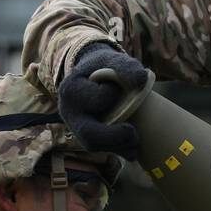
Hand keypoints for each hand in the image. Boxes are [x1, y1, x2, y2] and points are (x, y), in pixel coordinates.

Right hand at [57, 43, 149, 158]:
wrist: (94, 76)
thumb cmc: (103, 67)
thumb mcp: (112, 60)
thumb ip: (126, 66)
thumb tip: (141, 81)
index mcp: (71, 90)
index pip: (95, 100)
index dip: (112, 96)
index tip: (117, 88)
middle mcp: (69, 113)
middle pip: (88, 135)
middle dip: (114, 137)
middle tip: (133, 133)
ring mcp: (77, 128)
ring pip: (95, 146)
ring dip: (119, 146)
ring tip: (136, 139)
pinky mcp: (88, 138)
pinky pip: (103, 150)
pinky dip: (120, 150)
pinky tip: (134, 150)